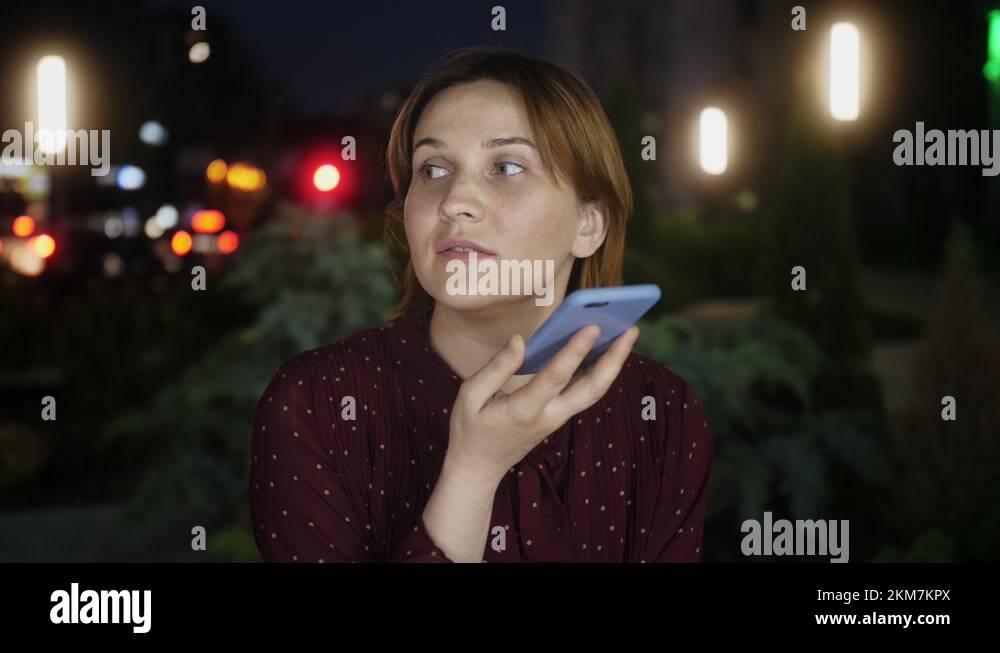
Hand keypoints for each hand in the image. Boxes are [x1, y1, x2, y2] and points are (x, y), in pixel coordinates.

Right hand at [445, 324, 639, 482]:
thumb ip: (496, 368)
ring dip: (613, 364)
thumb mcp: (469, 396)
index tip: (592, 327)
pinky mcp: (559, 416)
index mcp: (523, 410)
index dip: (574, 352)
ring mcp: (557, 419)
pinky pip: (585, 393)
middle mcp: (548, 416)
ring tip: (627, 332)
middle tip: (632, 328)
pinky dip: (600, 371)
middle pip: (592, 389)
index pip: (555, 378)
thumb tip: (519, 339)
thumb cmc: (471, 428)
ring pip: (594, 392)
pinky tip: (606, 348)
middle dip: (614, 359)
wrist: (479, 467)